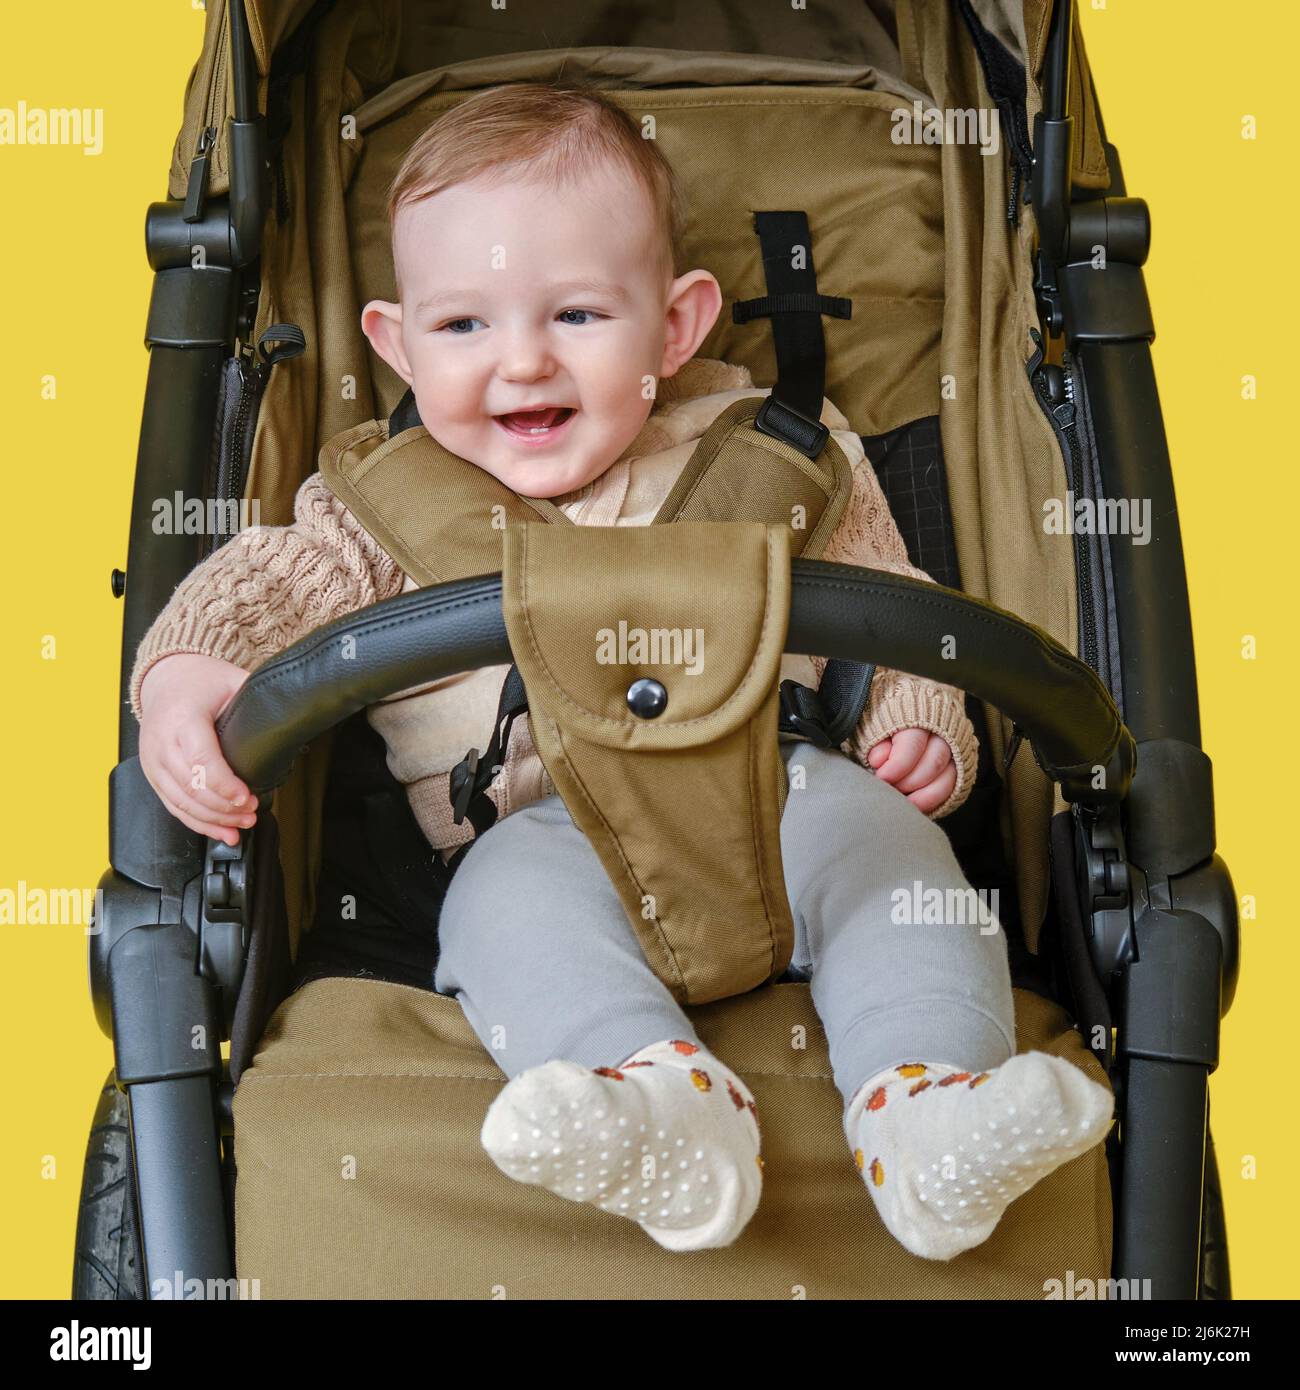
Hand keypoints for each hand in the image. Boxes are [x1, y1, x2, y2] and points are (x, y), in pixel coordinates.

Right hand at [138, 653, 257, 845]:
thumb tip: (292, 716)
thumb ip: (256, 698)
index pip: (201, 758)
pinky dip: (197, 823)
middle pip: (190, 786)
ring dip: (213, 820)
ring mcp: (153, 761)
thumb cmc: (201, 682)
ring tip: (241, 826)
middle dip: (224, 807)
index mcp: (182, 718)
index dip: (224, 784)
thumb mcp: (231, 680)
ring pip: (181, 801)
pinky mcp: (153, 775)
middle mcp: (162, 742)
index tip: (246, 798)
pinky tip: (220, 832)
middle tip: (251, 812)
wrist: (166, 680)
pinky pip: (173, 806)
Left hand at [867, 728, 955, 813]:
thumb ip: (875, 743)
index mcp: (918, 718)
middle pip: (933, 763)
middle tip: (890, 790)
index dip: (897, 766)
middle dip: (908, 782)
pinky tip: (917, 804)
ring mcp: (955, 750)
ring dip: (923, 796)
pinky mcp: (960, 766)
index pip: (913, 745)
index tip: (882, 777)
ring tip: (903, 801)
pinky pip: (954, 788)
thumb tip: (878, 759)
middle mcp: (943, 732)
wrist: (906, 721)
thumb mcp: (874, 729)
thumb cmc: (885, 727)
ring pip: (948, 778)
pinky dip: (935, 800)